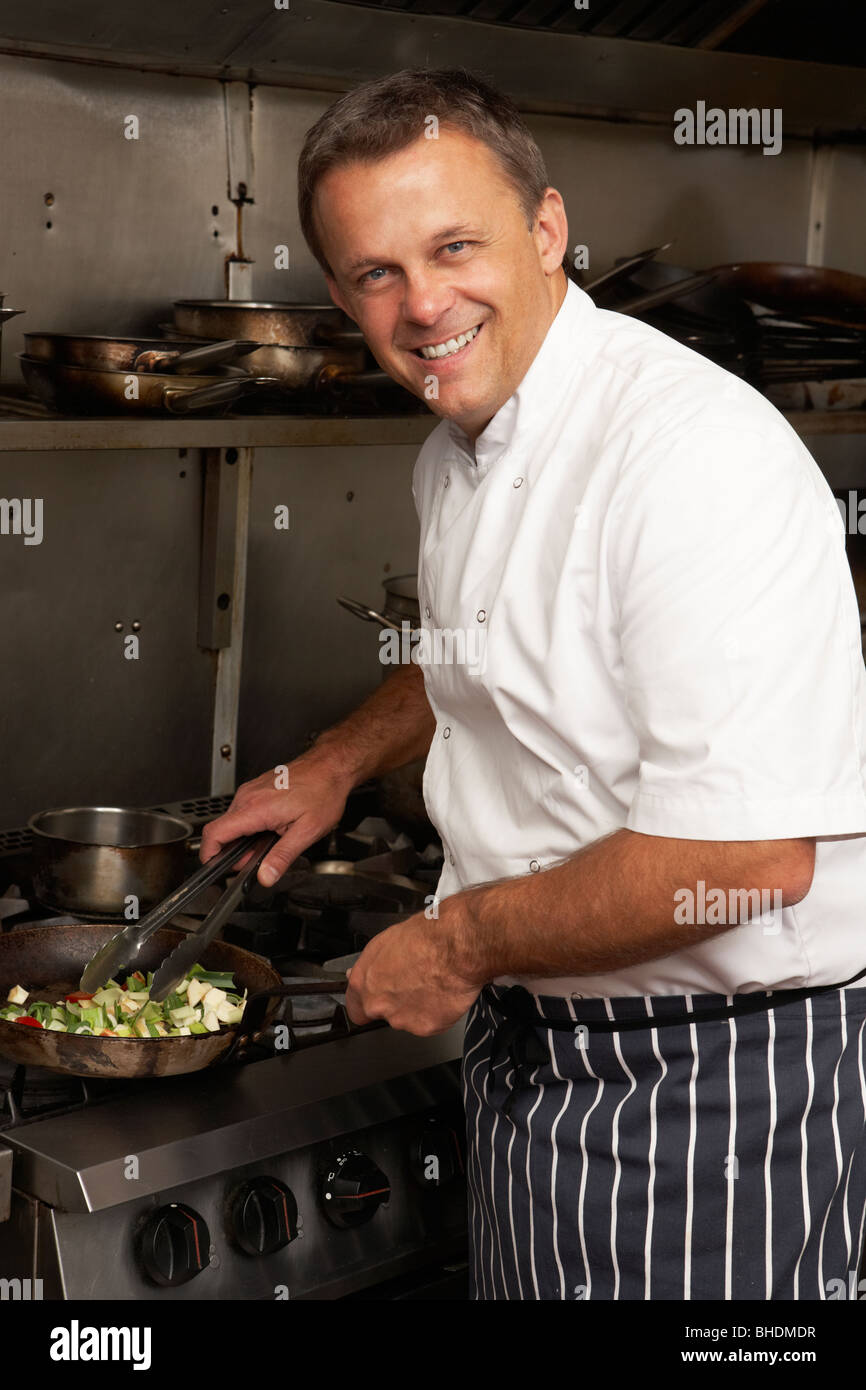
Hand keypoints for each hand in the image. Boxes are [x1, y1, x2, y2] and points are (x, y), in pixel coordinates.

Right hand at [199, 750, 351, 886]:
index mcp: (255, 808)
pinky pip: (242, 811)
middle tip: (259, 859)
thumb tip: (266, 876)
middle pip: (222, 830)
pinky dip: (250, 825)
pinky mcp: (256, 788)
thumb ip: (283, 856)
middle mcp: (247, 797)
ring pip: (232, 821)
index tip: (216, 868)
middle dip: (234, 851)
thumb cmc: (323, 791)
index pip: (214, 833)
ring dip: (243, 838)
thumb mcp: (307, 831)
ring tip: (270, 842)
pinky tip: (272, 828)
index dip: (209, 855)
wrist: (331, 766)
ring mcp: (250, 790)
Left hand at [344, 907, 481, 1035]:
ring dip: (418, 1008)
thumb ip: (372, 965)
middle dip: (396, 1004)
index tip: (378, 999)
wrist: (454, 946)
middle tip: (414, 984)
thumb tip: (364, 971)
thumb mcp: (387, 941)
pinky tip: (442, 992)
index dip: (369, 1002)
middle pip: (383, 1014)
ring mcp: (402, 1019)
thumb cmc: (425, 937)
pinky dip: (437, 1013)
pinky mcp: (425, 1027)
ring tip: (432, 983)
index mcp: (364, 982)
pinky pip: (430, 1023)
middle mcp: (379, 1004)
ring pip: (408, 1019)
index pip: (355, 1008)